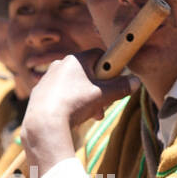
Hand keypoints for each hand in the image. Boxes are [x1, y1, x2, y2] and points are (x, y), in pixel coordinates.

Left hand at [20, 51, 138, 176]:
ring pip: (74, 85)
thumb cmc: (75, 103)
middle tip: (104, 105)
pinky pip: (60, 95)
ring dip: (86, 99)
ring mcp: (47, 78)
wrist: (44, 122)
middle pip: (87, 73)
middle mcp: (59, 64)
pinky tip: (72, 118)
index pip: (99, 54)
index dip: (110, 66)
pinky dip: (70, 104)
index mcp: (76, 59)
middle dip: (99, 89)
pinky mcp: (39, 93)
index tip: (115, 79)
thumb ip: (121, 87)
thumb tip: (136, 82)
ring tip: (91, 116)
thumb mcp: (104, 95)